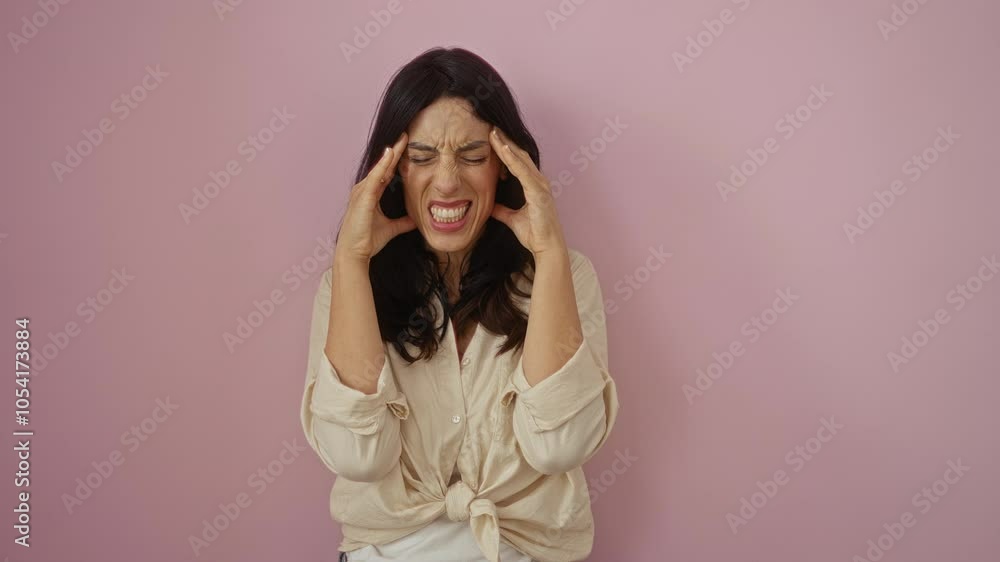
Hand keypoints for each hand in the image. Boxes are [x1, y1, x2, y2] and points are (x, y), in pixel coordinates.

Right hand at [335, 132, 415, 261]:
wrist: (355, 253)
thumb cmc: (367, 240)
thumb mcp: (391, 228)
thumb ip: (402, 222)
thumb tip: (415, 219)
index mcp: (370, 194)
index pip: (386, 172)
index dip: (395, 159)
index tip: (406, 146)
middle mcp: (365, 189)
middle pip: (383, 166)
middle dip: (394, 151)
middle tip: (406, 135)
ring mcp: (362, 192)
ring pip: (379, 168)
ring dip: (390, 154)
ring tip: (401, 139)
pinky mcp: (363, 197)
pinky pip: (375, 177)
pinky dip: (383, 165)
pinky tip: (391, 153)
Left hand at [489, 127, 566, 256]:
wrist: (546, 247)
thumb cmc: (534, 234)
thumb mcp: (512, 219)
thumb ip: (502, 211)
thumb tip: (490, 206)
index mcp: (533, 185)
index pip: (517, 161)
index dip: (505, 148)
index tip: (492, 137)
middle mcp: (539, 181)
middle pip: (520, 155)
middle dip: (505, 140)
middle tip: (491, 126)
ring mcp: (540, 185)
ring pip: (521, 159)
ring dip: (506, 145)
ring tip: (493, 132)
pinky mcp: (538, 192)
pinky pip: (523, 171)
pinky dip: (512, 159)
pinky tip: (502, 149)